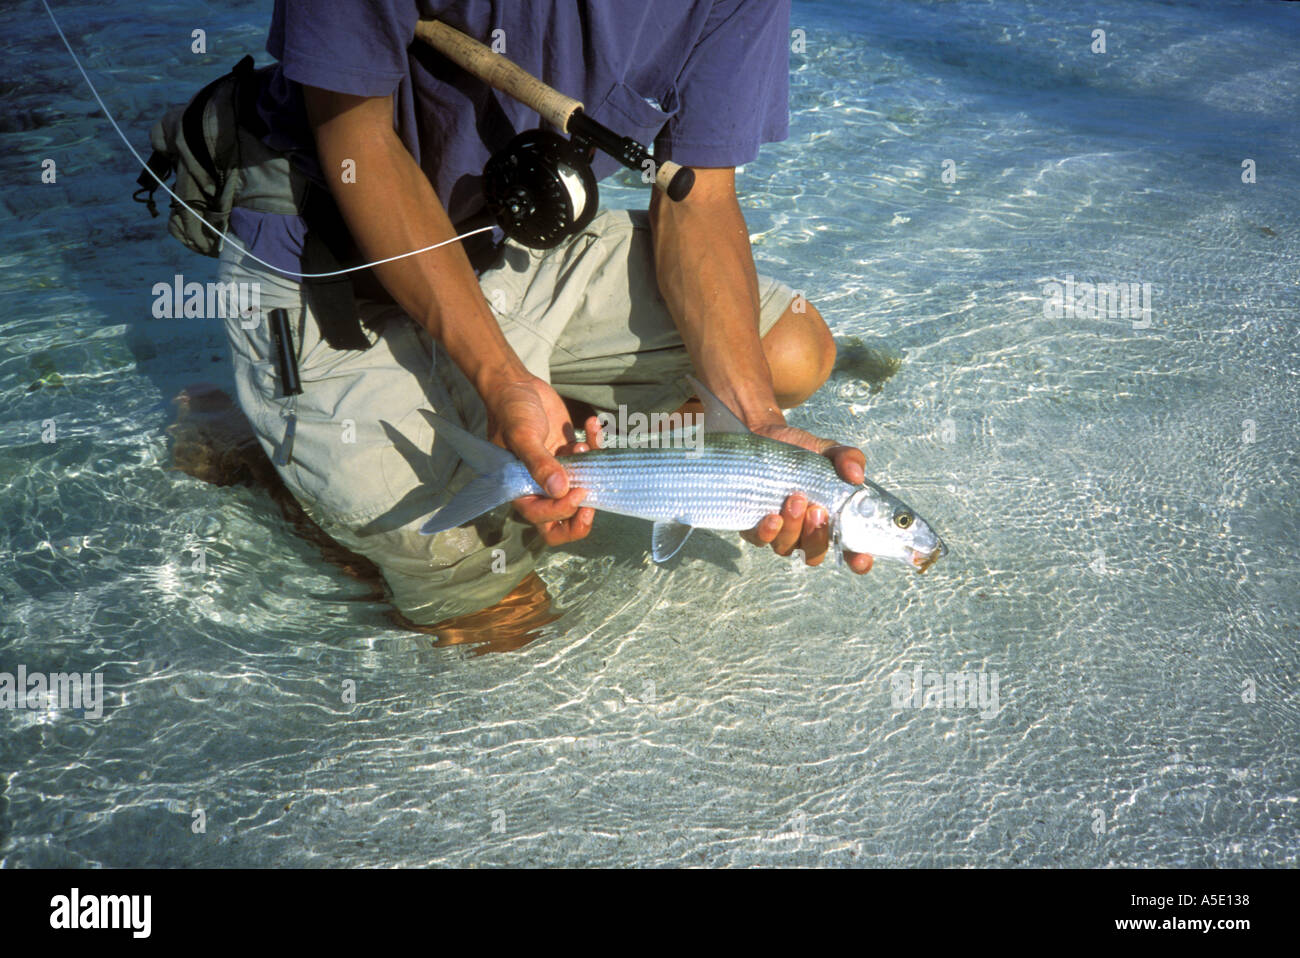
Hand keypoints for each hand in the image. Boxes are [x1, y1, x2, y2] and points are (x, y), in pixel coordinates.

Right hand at [482, 375, 598, 545]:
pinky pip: (590, 461)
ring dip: (590, 471)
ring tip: (581, 445)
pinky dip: (596, 444)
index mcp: (521, 489)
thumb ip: (539, 463)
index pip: (542, 517)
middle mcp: (539, 487)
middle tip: (592, 496)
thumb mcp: (523, 436)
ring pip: (582, 490)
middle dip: (581, 515)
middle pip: (562, 521)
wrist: (517, 385)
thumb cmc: (511, 411)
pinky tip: (591, 424)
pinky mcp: (570, 455)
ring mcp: (558, 472)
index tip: (577, 492)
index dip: (561, 512)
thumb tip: (558, 489)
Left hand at [740, 423, 873, 572]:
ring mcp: (780, 532)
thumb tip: (856, 475)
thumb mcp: (828, 450)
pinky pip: (760, 540)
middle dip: (817, 537)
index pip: (848, 550)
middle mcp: (805, 532)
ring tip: (795, 500)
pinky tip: (772, 517)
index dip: (857, 560)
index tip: (861, 559)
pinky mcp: (754, 526)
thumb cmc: (799, 453)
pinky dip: (768, 532)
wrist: (762, 439)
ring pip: (787, 548)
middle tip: (817, 510)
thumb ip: (847, 458)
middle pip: (814, 554)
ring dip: (793, 529)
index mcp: (831, 520)